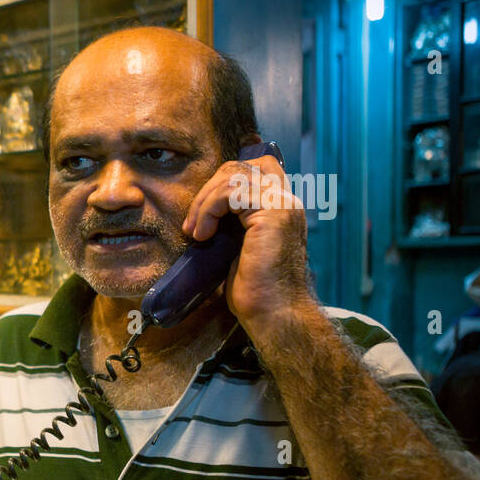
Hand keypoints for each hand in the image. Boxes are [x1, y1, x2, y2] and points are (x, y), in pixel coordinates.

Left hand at [181, 153, 315, 335]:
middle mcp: (286, 200)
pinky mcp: (272, 213)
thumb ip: (230, 225)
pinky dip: (209, 209)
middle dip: (209, 189)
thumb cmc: (256, 291)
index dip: (226, 176)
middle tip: (193, 224)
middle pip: (241, 165)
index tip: (203, 207)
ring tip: (195, 231)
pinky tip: (203, 235)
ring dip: (204, 201)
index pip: (257, 167)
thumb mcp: (237, 249)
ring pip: (233, 174)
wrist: (274, 314)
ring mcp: (282, 204)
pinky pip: (231, 191)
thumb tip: (203, 215)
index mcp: (280, 207)